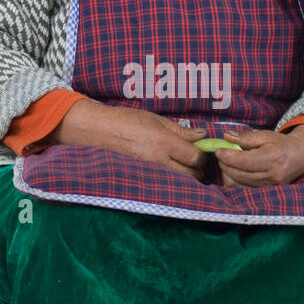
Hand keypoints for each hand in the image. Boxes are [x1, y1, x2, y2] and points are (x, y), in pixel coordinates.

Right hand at [47, 100, 205, 180]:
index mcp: (164, 142)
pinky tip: (170, 170)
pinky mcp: (144, 179)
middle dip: (198, 169)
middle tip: (194, 159)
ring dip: (186, 176)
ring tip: (182, 165)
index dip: (202, 155)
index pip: (195, 157)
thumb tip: (202, 135)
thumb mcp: (156, 120)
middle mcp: (159, 160)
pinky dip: (172, 180)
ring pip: (180, 183)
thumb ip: (180, 131)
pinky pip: (166, 184)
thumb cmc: (127, 120)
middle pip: (192, 175)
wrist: (100, 131)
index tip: (201, 149)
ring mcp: (151, 172)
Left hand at [214, 123, 303, 187]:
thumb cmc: (280, 144)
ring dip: (228, 172)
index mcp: (273, 157)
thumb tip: (226, 137)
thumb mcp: (265, 135)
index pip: (243, 161)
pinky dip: (234, 180)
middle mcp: (272, 175)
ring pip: (238, 183)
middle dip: (225, 163)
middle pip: (238, 173)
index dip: (227, 156)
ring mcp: (269, 186)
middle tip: (221, 154)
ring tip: (229, 161)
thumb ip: (245, 137)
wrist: (299, 157)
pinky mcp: (265, 192)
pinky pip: (242, 188)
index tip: (219, 149)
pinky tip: (235, 170)